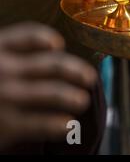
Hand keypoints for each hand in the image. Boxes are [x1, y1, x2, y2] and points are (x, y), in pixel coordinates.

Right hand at [0, 23, 96, 149]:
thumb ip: (3, 55)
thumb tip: (42, 54)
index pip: (29, 35)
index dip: (48, 39)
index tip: (59, 45)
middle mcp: (3, 70)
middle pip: (53, 64)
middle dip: (77, 70)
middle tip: (89, 77)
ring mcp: (6, 97)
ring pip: (55, 92)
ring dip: (74, 97)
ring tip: (82, 101)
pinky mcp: (6, 126)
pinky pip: (44, 123)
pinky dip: (61, 124)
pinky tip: (68, 126)